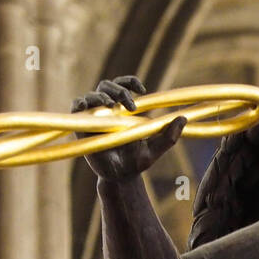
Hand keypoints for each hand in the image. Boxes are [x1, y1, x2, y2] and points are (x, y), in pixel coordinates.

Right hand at [71, 76, 185, 183]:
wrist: (122, 177)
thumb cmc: (138, 160)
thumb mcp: (156, 147)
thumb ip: (170, 135)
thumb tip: (183, 119)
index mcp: (124, 108)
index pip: (124, 85)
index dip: (130, 82)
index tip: (142, 90)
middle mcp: (108, 109)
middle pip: (106, 86)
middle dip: (118, 90)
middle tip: (131, 106)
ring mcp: (94, 117)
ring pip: (91, 95)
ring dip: (100, 96)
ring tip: (111, 106)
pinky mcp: (82, 127)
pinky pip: (76, 109)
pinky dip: (79, 104)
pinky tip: (86, 106)